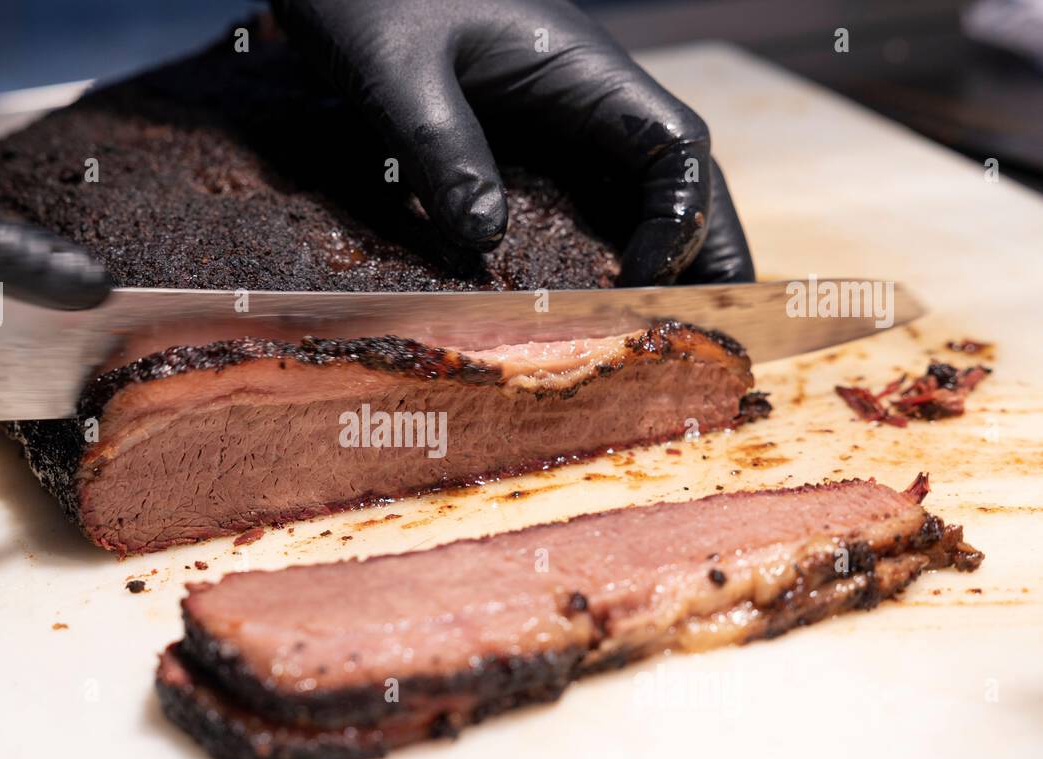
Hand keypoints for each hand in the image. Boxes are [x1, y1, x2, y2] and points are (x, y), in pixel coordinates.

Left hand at [271, 0, 753, 284]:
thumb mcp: (397, 69)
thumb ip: (440, 146)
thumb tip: (484, 241)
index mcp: (580, 71)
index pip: (672, 144)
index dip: (679, 215)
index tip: (641, 280)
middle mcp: (585, 102)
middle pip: (675, 179)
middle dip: (704, 250)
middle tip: (716, 328)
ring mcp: (557, 126)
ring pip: (635, 196)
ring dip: (663, 260)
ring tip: (668, 334)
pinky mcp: (519, 147)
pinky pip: (577, 205)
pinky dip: (599, 255)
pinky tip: (590, 307)